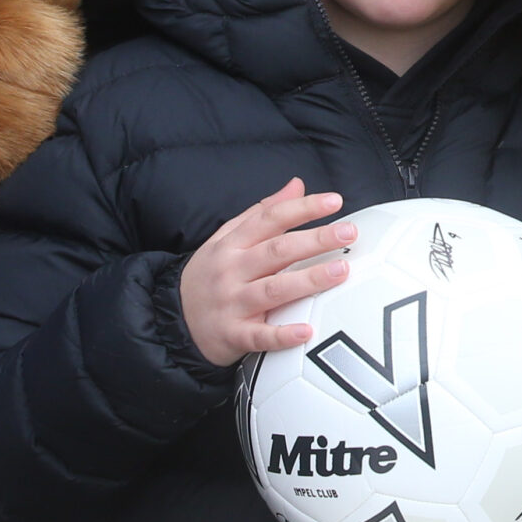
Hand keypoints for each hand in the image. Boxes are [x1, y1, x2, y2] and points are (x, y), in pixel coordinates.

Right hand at [179, 179, 355, 366]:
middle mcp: (231, 270)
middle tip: (348, 232)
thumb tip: (297, 185)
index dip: (302, 208)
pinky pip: (259, 335)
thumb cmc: (209, 275)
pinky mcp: (231, 335)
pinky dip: (282, 335)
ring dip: (308, 280)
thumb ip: (262, 212)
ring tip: (340, 271)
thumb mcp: (227, 238)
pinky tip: (306, 330)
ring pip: (273, 289)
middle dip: (315, 240)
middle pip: (277, 251)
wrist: (173, 320)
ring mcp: (231, 303)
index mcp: (232, 244)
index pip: (270, 219)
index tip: (334, 201)